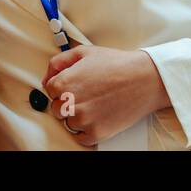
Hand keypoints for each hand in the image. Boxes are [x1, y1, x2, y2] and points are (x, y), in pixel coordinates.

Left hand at [41, 46, 171, 147]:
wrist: (143, 79)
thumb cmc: (116, 64)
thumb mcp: (84, 52)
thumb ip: (58, 62)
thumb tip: (46, 78)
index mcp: (64, 83)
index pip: (49, 91)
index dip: (62, 87)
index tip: (74, 85)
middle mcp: (70, 103)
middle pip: (56, 109)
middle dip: (67, 102)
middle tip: (86, 94)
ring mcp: (83, 119)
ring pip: (68, 123)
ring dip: (77, 116)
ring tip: (94, 103)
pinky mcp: (96, 133)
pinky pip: (80, 137)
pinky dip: (86, 130)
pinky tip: (97, 116)